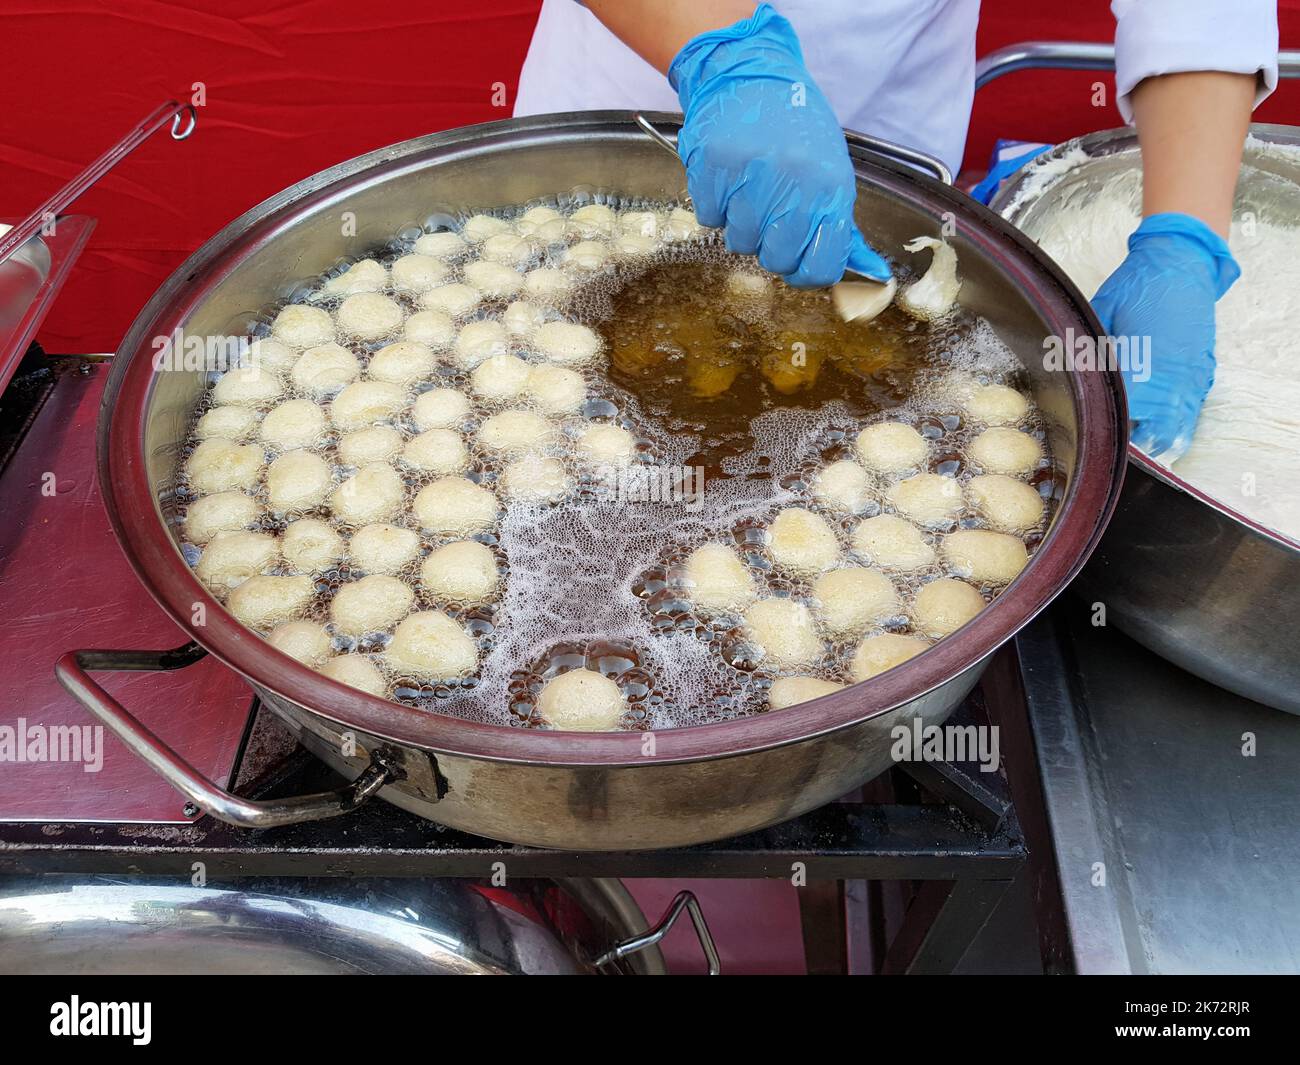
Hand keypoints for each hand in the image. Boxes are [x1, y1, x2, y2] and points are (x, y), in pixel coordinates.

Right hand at [668, 3, 888, 287]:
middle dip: (770, 244)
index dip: (805, 270)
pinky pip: (710, 218)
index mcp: (831, 189)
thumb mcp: (831, 170)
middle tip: (769, 212)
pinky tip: (729, 175)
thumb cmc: (795, 125)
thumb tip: (874, 274)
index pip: (820, 266)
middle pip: (776, 259)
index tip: (797, 259)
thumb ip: (842, 225)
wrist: (749, 73)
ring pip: (739, 242)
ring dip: (741, 222)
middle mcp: (793, 186)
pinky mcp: (713, 170)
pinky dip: (716, 204)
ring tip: (749, 185)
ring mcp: (750, 178)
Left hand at [1090, 212, 1239, 458]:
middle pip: (1153, 429)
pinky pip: (1193, 407)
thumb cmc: (1136, 286)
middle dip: (1134, 439)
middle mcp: (1171, 377)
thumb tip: (1068, 370)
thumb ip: (1087, 348)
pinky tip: (1162, 426)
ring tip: (1139, 443)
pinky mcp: (1203, 369)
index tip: (1094, 433)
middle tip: (1115, 442)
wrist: (1180, 261)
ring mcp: (1192, 375)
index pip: (1124, 412)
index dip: (1108, 426)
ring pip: (1178, 424)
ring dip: (1158, 436)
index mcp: (1143, 365)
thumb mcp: (1100, 315)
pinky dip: (1178, 421)